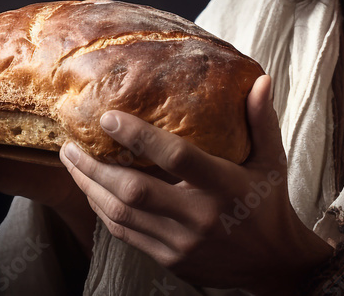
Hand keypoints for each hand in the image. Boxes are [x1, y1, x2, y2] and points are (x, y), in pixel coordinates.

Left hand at [59, 75, 332, 293]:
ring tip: (72, 163)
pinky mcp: (170, 259)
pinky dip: (103, 211)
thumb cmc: (269, 204)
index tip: (108, 117)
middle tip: (70, 144)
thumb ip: (262, 120)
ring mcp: (181, 242)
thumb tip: (260, 79)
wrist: (274, 265)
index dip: (139, 137)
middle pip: (133, 191)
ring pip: (121, 215)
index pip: (176, 157)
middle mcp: (199, 217)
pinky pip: (126, 234)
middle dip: (94, 167)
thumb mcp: (272, 160)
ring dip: (90, 188)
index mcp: (224, 186)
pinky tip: (92, 190)